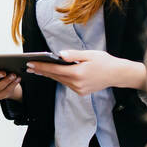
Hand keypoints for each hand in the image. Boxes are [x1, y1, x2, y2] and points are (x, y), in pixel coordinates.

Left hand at [24, 49, 142, 95]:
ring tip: (38, 69)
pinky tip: (53, 73)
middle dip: (42, 71)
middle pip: (55, 76)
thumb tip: (59, 54)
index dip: (41, 66)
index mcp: (78, 73)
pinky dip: (59, 78)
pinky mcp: (81, 92)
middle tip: (29, 66)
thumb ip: (73, 55)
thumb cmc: (105, 62)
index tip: (30, 63)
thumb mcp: (89, 54)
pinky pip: (67, 84)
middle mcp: (77, 83)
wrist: (117, 74)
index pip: (54, 69)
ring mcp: (79, 89)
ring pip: (60, 81)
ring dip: (49, 75)